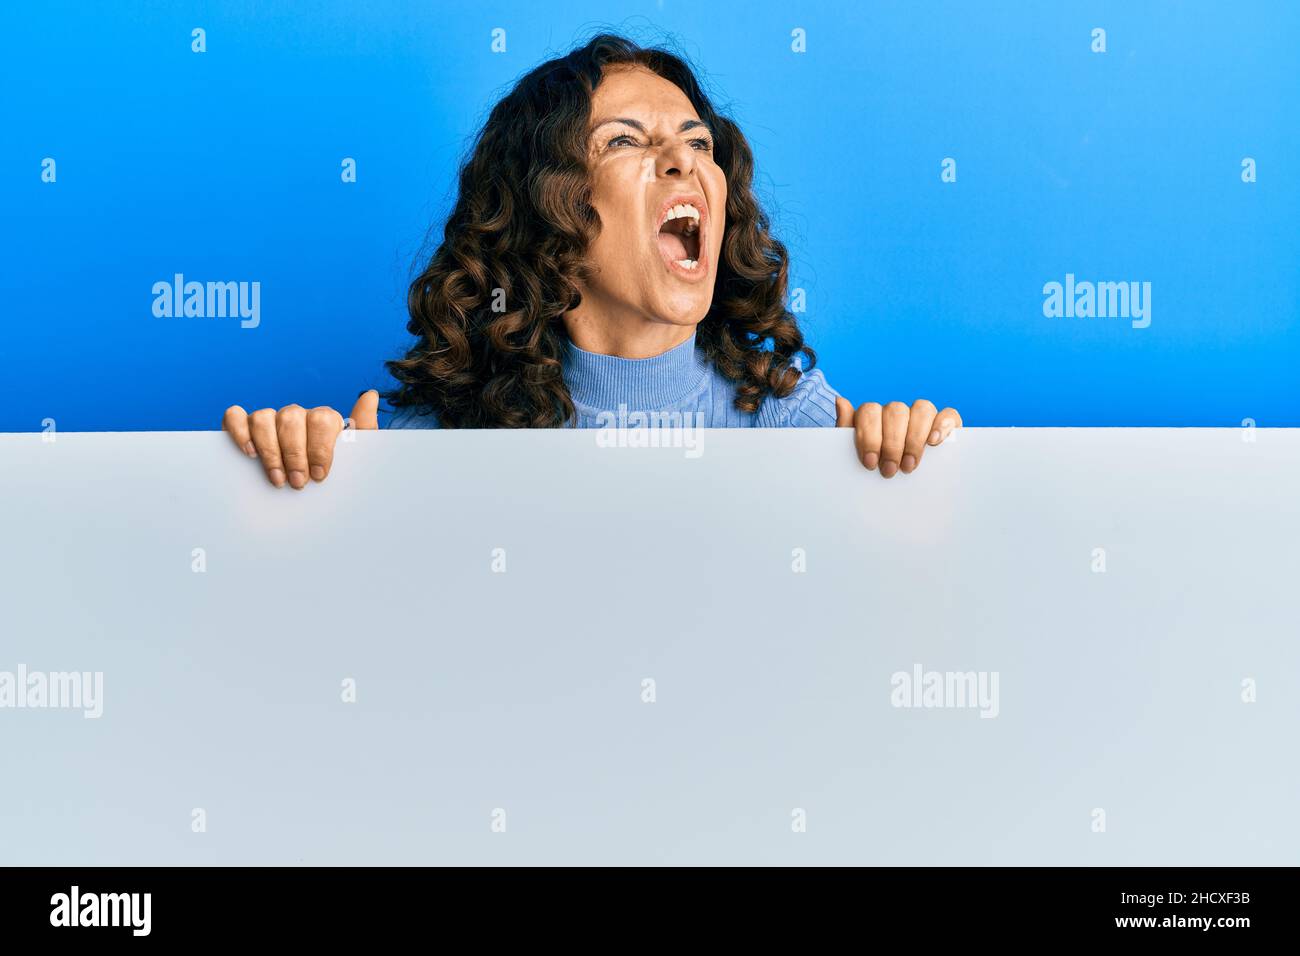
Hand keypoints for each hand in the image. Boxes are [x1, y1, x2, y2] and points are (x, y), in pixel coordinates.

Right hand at [222, 390, 379, 487]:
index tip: (319, 475)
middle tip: (298, 483)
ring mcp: (269, 419)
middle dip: (295, 455)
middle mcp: (295, 415)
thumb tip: (370, 394)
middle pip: (292, 419)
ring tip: (277, 479)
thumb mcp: (352, 456)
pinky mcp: (242, 425)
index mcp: (323, 420)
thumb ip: (363, 428)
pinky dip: (239, 431)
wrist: (303, 493)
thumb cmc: (329, 475)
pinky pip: (235, 417)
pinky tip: (249, 453)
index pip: (322, 419)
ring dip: (270, 451)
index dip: (320, 448)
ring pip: (264, 417)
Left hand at [835, 397, 960, 477]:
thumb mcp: (855, 457)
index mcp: (874, 417)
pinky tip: (934, 442)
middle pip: (896, 410)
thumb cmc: (875, 472)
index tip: (870, 463)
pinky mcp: (946, 424)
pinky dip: (942, 424)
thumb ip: (847, 430)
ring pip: (922, 408)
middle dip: (892, 444)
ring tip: (909, 466)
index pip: (870, 411)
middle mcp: (898, 413)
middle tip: (890, 471)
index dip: (869, 436)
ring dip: (915, 438)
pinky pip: (949, 414)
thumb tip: (840, 401)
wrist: (899, 500)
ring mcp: (922, 416)